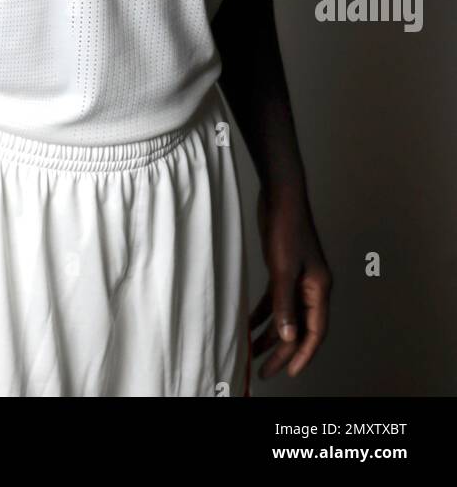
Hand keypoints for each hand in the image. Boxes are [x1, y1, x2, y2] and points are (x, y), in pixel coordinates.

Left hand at [250, 185, 331, 380]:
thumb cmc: (286, 227)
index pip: (315, 331)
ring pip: (285, 316)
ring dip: (270, 334)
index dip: (303, 354)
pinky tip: (248, 324)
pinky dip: (263, 314)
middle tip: (264, 371)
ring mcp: (298, 279)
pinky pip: (275, 300)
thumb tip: (287, 336)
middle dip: (282, 350)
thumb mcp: (283, 269)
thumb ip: (284, 304)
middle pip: (299, 327)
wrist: (280, 195)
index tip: (288, 372)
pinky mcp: (283, 270)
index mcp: (319, 288)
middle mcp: (312, 287)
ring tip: (250, 351)